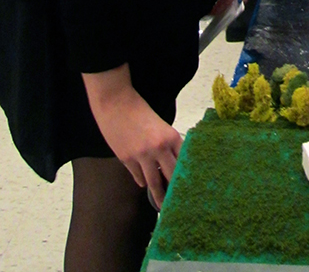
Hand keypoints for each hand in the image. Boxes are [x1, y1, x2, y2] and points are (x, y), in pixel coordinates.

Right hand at [83, 64, 182, 207]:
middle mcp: (159, 148)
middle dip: (175, 190)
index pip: (184, 160)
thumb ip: (166, 141)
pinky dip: (142, 181)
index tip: (192, 186)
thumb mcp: (159, 124)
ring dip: (158, 195)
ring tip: (162, 206)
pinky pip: (138, 177)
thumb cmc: (139, 109)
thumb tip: (171, 159)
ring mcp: (141, 156)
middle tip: (180, 202)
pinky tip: (145, 185)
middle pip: (172, 175)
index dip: (187, 174)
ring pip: (154, 182)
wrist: (116, 103)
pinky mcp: (126, 160)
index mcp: (170, 136)